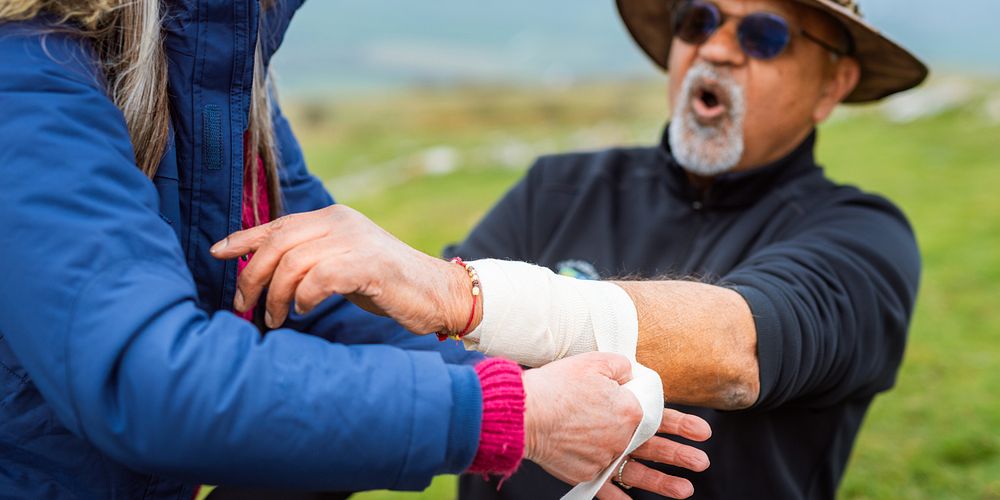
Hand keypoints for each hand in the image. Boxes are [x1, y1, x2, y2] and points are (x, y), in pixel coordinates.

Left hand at [210, 205, 474, 332]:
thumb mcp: (343, 263)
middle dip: (252, 278)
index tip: (217, 254)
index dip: (243, 239)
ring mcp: (356, 242)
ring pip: (293, 263)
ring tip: (276, 319)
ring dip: (276, 296)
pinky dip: (304, 297)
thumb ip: (311, 260)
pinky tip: (304, 310)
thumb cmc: (387, 284)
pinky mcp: (369, 265)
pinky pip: (319, 278)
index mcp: (333, 218)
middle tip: (245, 307)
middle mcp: (341, 223)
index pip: (277, 224)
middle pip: (277, 244)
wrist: (438, 293)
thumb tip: (265, 274)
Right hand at [522, 353, 710, 498]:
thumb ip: (623, 367)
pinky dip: (618, 499)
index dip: (683, 423)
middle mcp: (620, 439)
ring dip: (663, 483)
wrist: (525, 412)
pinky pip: (606, 490)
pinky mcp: (584, 473)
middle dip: (681, 455)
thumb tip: (633, 375)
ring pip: (638, 474)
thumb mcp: (595, 361)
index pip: (660, 416)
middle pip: (655, 447)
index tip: (703, 431)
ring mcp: (603, 459)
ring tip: (686, 490)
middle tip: (702, 461)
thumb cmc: (558, 384)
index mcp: (628, 411)